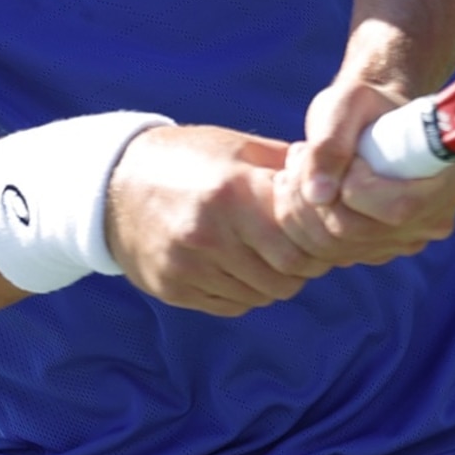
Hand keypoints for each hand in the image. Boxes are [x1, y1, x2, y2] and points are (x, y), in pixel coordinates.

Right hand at [105, 125, 333, 317]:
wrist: (111, 186)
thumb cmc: (186, 159)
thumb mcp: (237, 148)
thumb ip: (288, 166)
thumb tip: (343, 180)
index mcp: (233, 191)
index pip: (303, 238)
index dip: (321, 240)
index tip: (321, 232)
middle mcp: (210, 233)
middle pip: (288, 273)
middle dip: (305, 265)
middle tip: (303, 250)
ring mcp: (189, 266)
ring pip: (264, 294)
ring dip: (277, 280)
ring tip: (268, 255)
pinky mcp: (174, 289)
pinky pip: (234, 305)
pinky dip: (248, 292)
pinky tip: (240, 268)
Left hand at [278, 77, 454, 267]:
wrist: (370, 120)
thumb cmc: (367, 105)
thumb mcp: (348, 102)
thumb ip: (330, 143)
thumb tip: (318, 194)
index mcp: (449, 184)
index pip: (398, 208)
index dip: (356, 186)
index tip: (348, 154)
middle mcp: (434, 222)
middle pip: (357, 230)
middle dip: (316, 192)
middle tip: (303, 153)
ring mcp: (404, 243)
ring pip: (333, 246)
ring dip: (301, 204)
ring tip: (302, 164)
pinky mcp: (375, 253)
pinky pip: (324, 253)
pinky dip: (301, 221)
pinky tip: (308, 186)